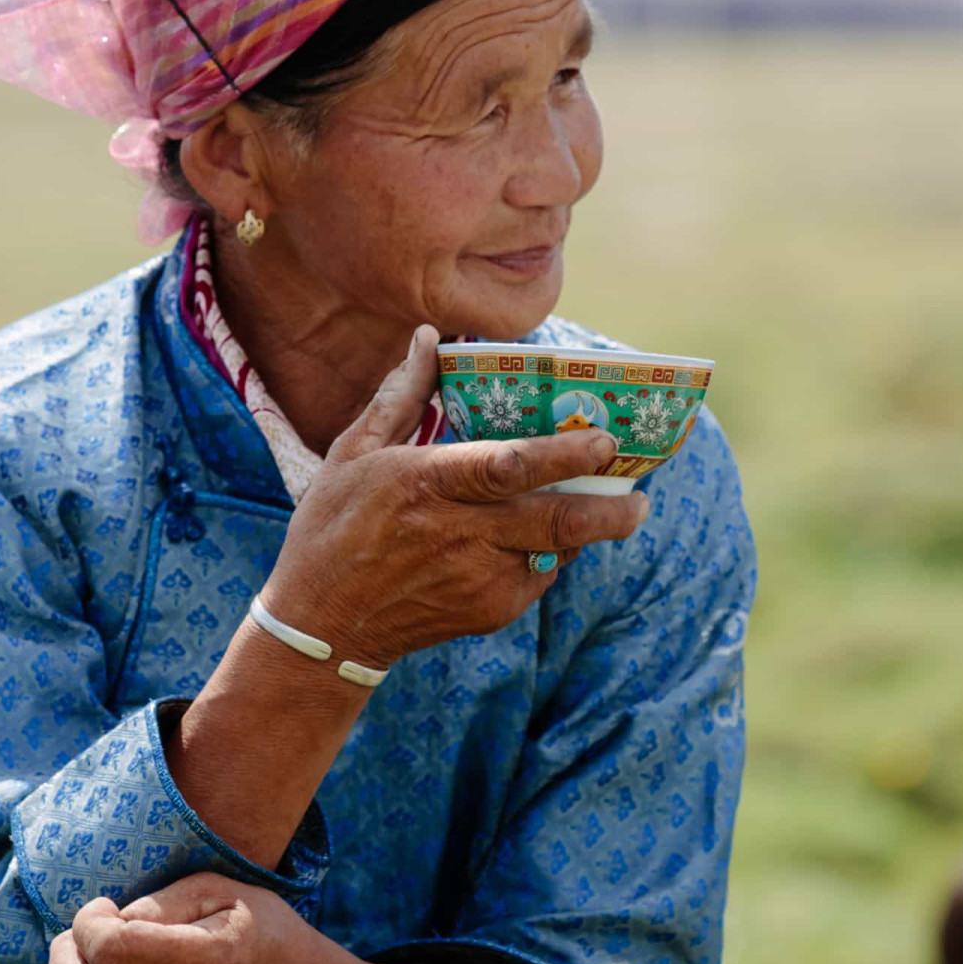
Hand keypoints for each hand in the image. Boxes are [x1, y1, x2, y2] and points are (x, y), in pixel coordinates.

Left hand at [48, 873, 395, 963]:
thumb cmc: (256, 930)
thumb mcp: (222, 892)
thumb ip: (165, 902)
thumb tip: (115, 919)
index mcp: (200, 960)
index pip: (109, 946)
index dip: (91, 920)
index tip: (104, 904)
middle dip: (71, 948)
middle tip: (91, 926)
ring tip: (99, 948)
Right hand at [259, 324, 649, 668]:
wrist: (322, 626)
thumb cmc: (334, 527)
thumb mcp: (354, 453)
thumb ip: (401, 396)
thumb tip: (429, 337)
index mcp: (425, 485)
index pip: (508, 468)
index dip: (562, 456)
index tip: (603, 441)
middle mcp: (457, 534)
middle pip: (554, 521)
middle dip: (610, 509)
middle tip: (639, 493)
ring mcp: (477, 579)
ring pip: (556, 550)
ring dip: (590, 529)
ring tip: (619, 506)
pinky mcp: (489, 612)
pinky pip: (541, 575)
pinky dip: (555, 552)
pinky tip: (554, 534)